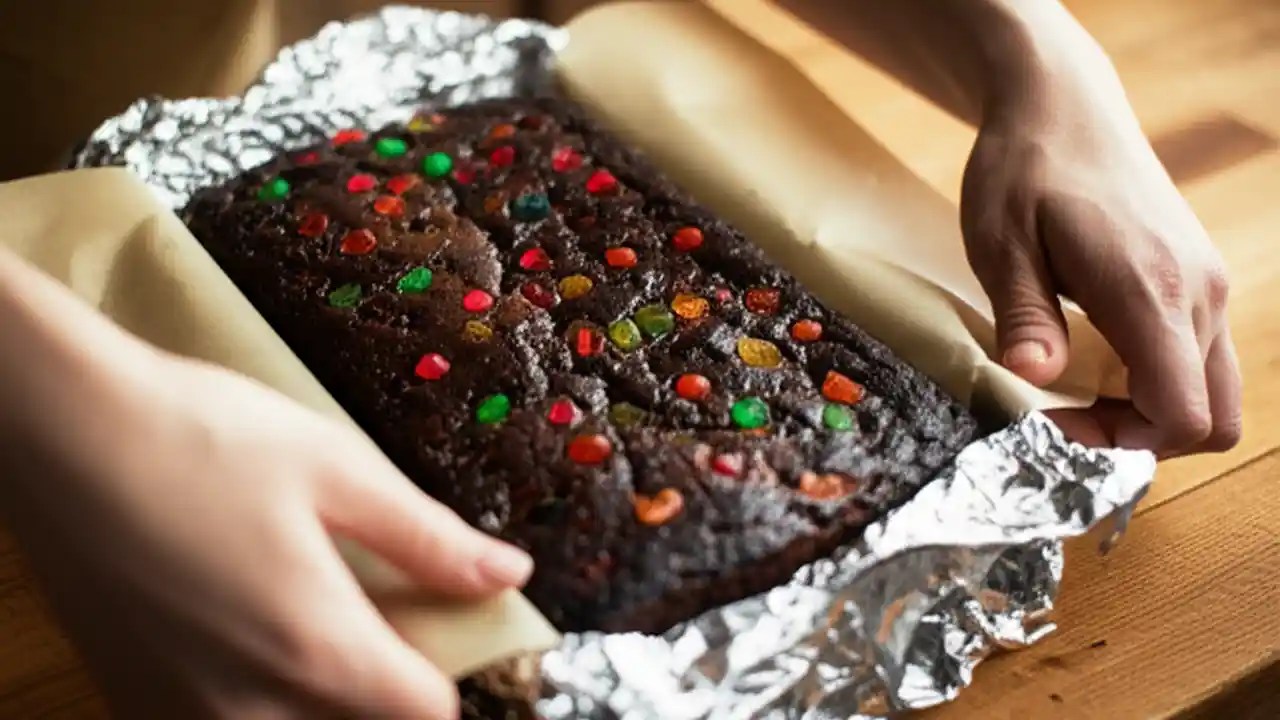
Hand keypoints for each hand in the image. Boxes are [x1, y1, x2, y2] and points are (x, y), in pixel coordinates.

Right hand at [5, 348, 531, 718]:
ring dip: (323, 694)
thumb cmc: (200, 435)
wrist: (60, 429)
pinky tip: (250, 627)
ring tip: (313, 615)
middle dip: (388, 685)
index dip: (460, 675)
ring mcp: (183, 712)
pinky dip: (260, 695)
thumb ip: (428, 539)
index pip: (428, 715)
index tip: (456, 633)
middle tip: (382, 614)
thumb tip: (506, 575)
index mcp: (316, 649)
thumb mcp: (335, 469)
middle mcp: (249, 705)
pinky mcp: (135, 699)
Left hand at [961, 62, 1241, 457]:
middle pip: (1214, 419)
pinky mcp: (1199, 280)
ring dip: (1152, 414)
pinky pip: (1200, 359)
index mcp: (1152, 291)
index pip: (1184, 413)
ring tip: (1077, 395)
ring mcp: (1207, 286)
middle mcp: (1199, 294)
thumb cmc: (1023, 171)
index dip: (1122, 443)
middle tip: (1065, 420)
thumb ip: (1024, 316)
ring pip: (1213, 392)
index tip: (1055, 424)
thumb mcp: (1000, 245)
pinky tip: (1098, 363)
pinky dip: (1159, 383)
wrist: (1063, 107)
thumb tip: (1032, 378)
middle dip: (1142, 441)